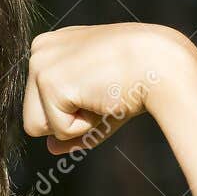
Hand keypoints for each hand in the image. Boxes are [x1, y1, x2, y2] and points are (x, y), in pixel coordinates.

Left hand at [23, 23, 196, 154]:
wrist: (163, 65)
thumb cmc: (138, 80)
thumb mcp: (99, 101)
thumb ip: (71, 121)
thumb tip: (49, 148)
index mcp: (50, 48)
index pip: (42, 103)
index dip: (73, 110)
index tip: (101, 85)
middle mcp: (39, 50)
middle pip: (33, 117)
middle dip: (68, 119)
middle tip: (102, 92)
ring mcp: (40, 64)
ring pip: (38, 127)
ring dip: (74, 124)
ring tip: (100, 94)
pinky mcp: (49, 82)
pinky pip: (58, 131)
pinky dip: (84, 126)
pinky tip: (102, 97)